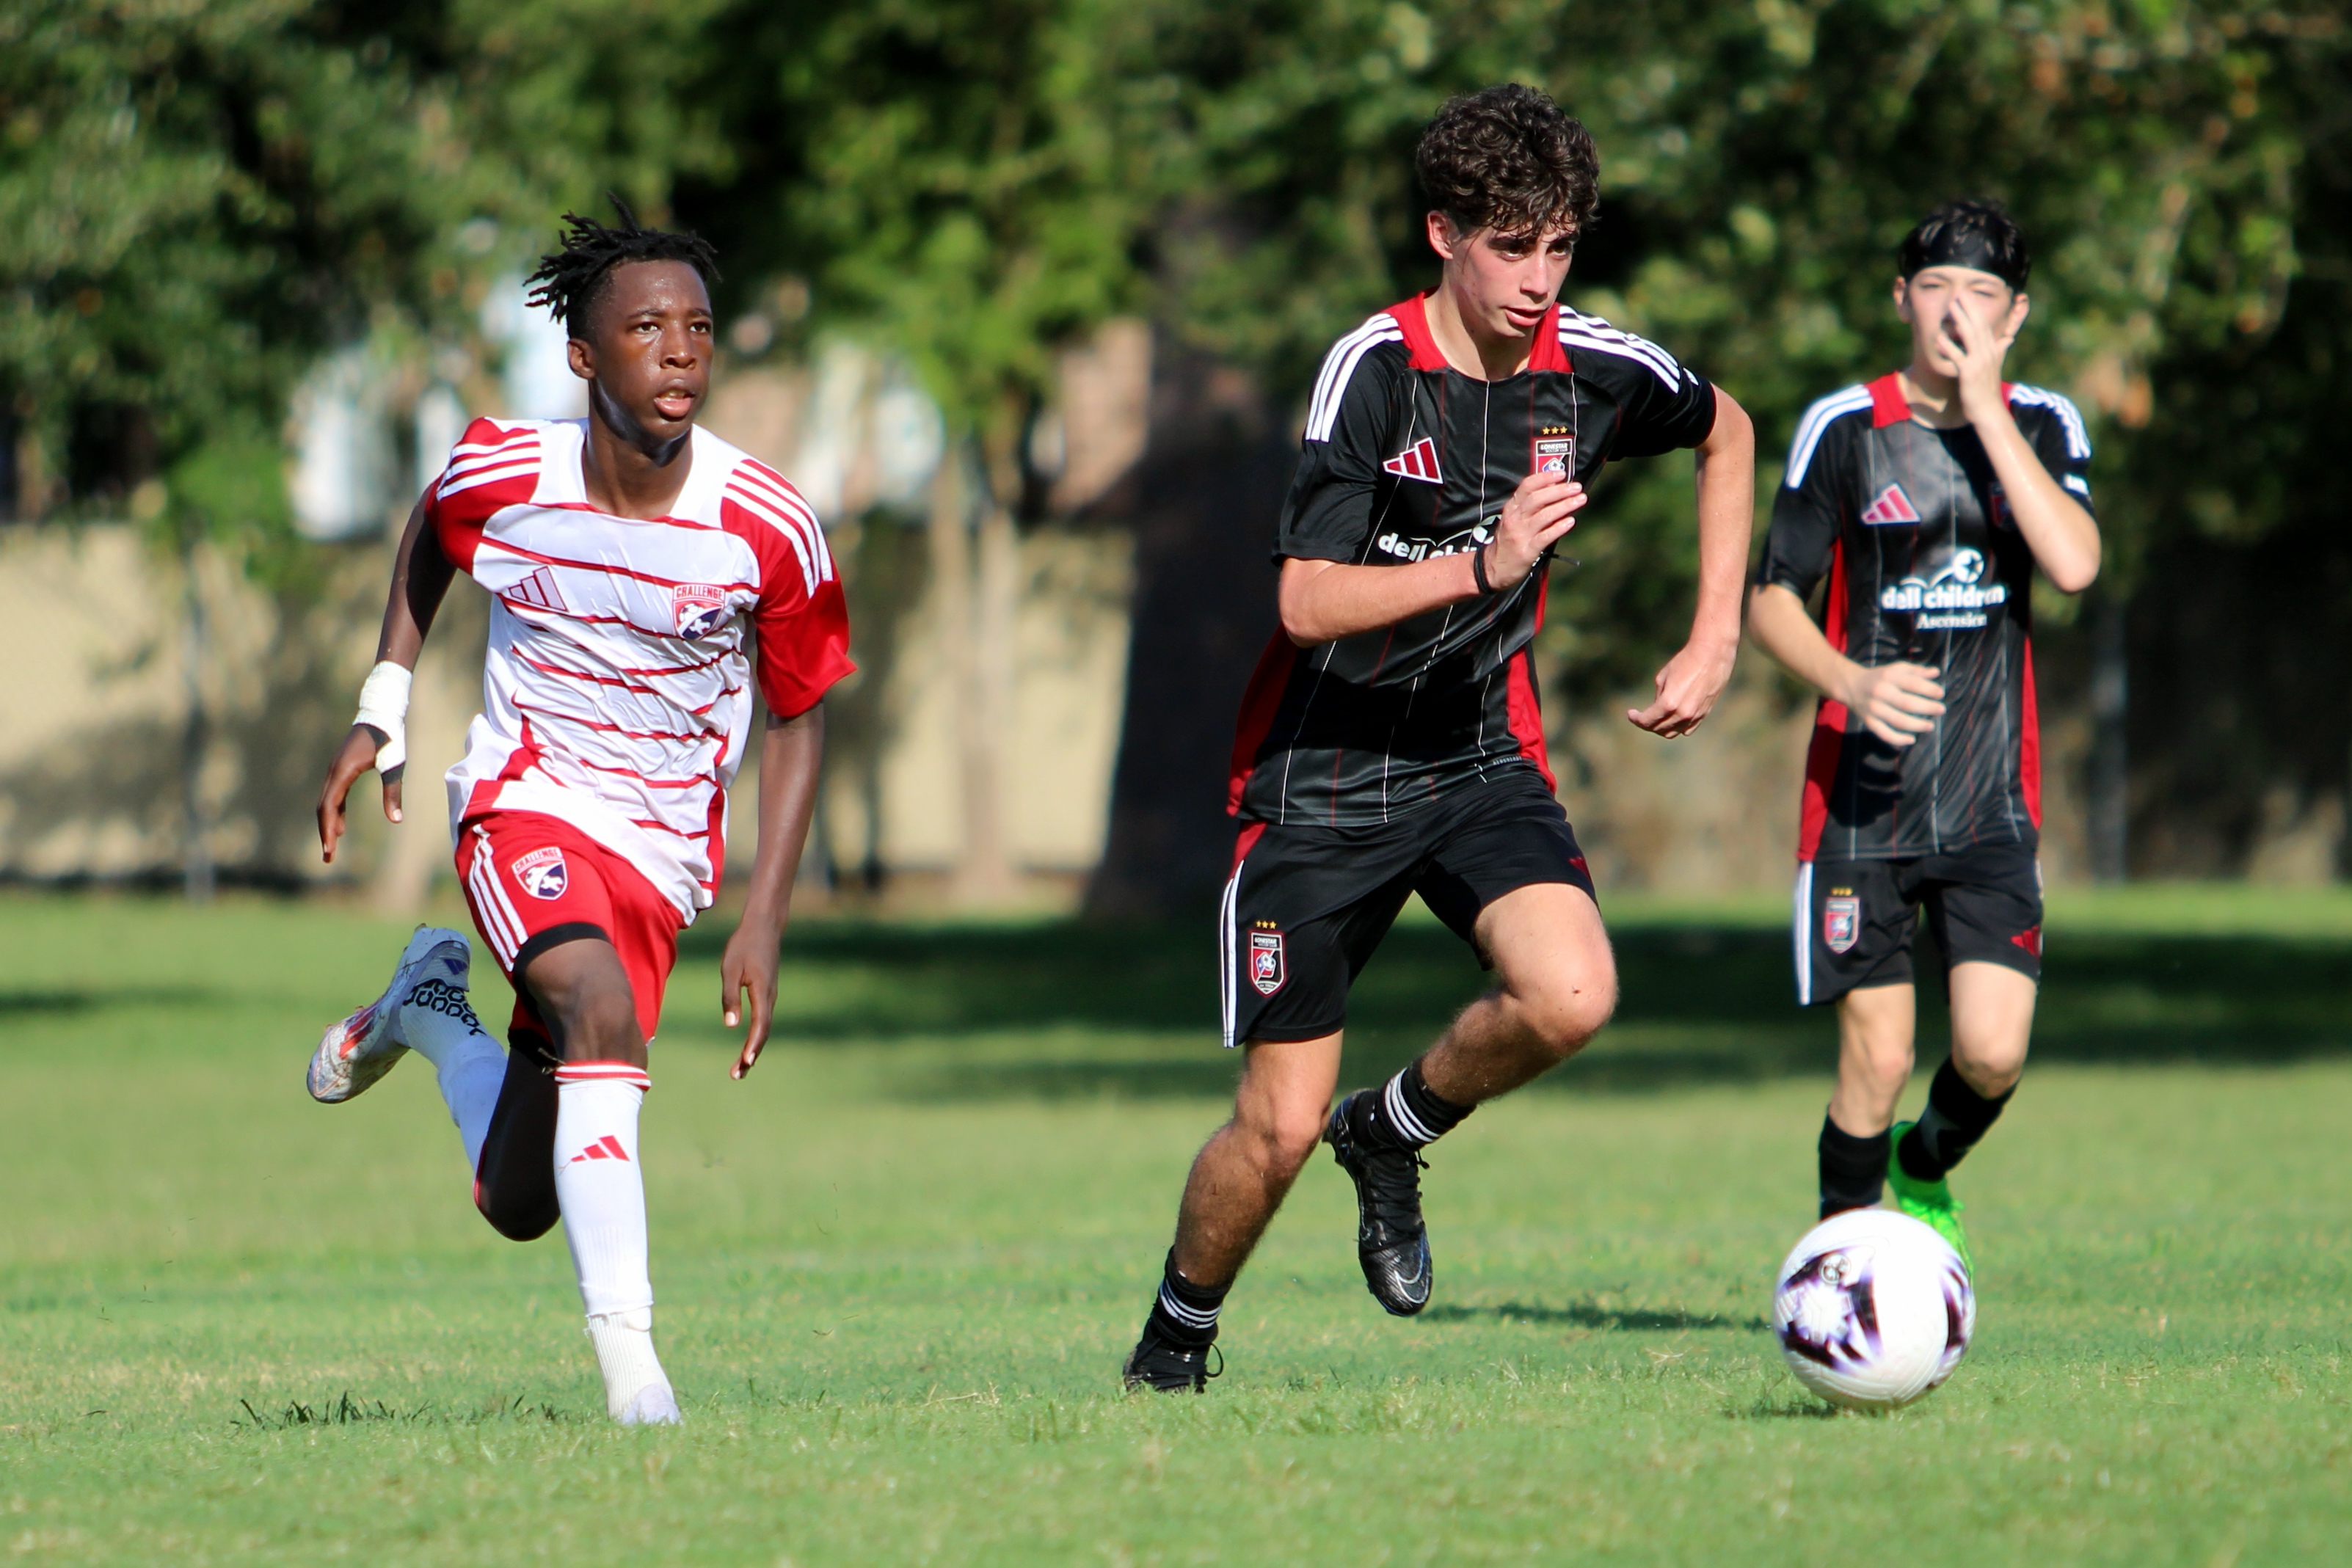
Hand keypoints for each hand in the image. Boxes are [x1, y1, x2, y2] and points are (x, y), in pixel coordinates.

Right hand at [315, 724, 399, 863]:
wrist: (380, 714)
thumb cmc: (389, 738)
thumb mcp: (394, 765)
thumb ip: (393, 792)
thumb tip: (396, 820)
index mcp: (342, 773)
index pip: (329, 807)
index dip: (328, 830)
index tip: (330, 850)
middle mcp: (334, 772)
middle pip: (323, 808)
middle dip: (325, 833)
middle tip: (328, 858)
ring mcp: (335, 771)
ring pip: (326, 802)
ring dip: (328, 824)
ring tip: (333, 847)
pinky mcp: (341, 770)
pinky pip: (333, 795)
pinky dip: (335, 812)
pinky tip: (341, 825)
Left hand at [720, 913, 781, 1078]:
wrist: (764, 927)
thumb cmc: (743, 946)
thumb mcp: (730, 969)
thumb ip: (730, 997)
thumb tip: (731, 1025)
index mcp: (762, 993)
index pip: (760, 1026)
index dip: (752, 1046)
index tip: (745, 1062)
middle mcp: (770, 998)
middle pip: (763, 1032)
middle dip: (751, 1055)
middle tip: (737, 1075)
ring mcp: (770, 996)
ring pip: (764, 1027)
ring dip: (754, 1048)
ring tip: (741, 1067)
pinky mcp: (767, 993)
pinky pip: (764, 1019)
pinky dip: (757, 1036)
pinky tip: (749, 1043)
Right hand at [1485, 470, 1586, 590]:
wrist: (1493, 568)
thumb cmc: (1508, 541)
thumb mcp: (1513, 519)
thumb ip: (1530, 506)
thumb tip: (1555, 489)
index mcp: (1511, 509)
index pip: (1526, 486)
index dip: (1545, 478)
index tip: (1561, 473)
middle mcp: (1514, 519)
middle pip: (1537, 499)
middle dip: (1559, 491)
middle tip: (1576, 487)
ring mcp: (1520, 535)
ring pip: (1544, 516)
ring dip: (1564, 506)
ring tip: (1580, 500)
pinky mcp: (1527, 551)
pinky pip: (1545, 536)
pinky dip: (1559, 528)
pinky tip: (1571, 522)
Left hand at [1627, 636, 1735, 737]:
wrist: (1712, 654)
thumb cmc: (1685, 661)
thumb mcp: (1663, 677)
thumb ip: (1658, 697)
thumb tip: (1656, 709)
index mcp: (1669, 704)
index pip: (1647, 721)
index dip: (1636, 719)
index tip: (1631, 713)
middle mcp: (1682, 713)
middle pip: (1659, 729)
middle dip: (1647, 725)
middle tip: (1641, 716)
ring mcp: (1695, 715)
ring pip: (1673, 732)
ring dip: (1661, 728)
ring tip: (1655, 719)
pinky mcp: (1704, 713)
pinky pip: (1687, 729)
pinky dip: (1677, 727)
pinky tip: (1672, 718)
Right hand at [1839, 660, 1945, 746]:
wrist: (1850, 685)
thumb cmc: (1879, 676)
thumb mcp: (1895, 669)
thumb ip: (1915, 671)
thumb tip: (1936, 673)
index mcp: (1888, 677)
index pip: (1912, 683)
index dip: (1929, 689)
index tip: (1941, 694)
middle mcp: (1880, 692)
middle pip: (1907, 703)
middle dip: (1927, 707)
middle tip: (1941, 710)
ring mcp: (1873, 709)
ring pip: (1898, 721)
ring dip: (1917, 725)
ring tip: (1930, 726)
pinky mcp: (1868, 722)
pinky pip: (1884, 734)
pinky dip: (1898, 739)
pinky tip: (1911, 740)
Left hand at [1938, 293, 2016, 423]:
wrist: (1988, 410)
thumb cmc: (1987, 389)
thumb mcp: (1995, 366)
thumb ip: (1999, 351)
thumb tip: (2008, 339)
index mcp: (1993, 349)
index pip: (1984, 325)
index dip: (1975, 309)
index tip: (1967, 295)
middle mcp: (1988, 352)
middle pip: (1978, 325)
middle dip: (1968, 308)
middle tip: (1959, 292)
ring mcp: (1979, 362)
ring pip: (1970, 336)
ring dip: (1960, 319)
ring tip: (1951, 306)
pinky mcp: (1969, 373)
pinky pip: (1957, 357)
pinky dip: (1948, 346)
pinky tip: (1938, 338)